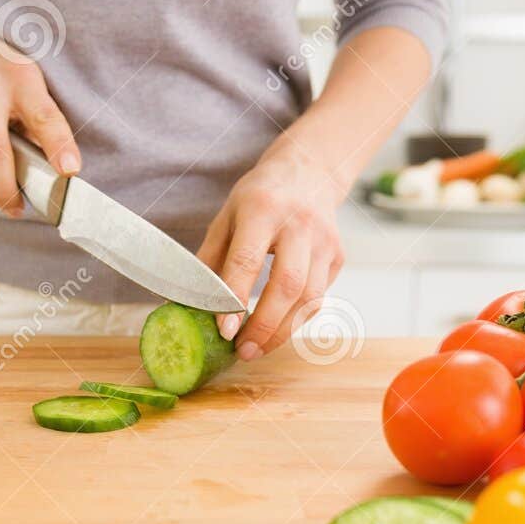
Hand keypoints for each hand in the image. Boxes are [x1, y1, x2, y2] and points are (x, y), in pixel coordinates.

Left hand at [197, 143, 345, 358]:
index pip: (248, 259)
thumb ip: (210, 259)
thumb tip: (187, 304)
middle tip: (242, 351)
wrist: (309, 172)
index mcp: (262, 208)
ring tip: (256, 349)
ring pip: (310, 298)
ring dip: (282, 332)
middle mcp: (299, 224)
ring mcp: (324, 241)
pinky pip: (318, 298)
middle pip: (288, 285)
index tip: (225, 330)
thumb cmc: (260, 197)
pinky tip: (276, 329)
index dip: (235, 298)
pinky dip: (296, 320)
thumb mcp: (227, 217)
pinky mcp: (337, 257)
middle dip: (265, 325)